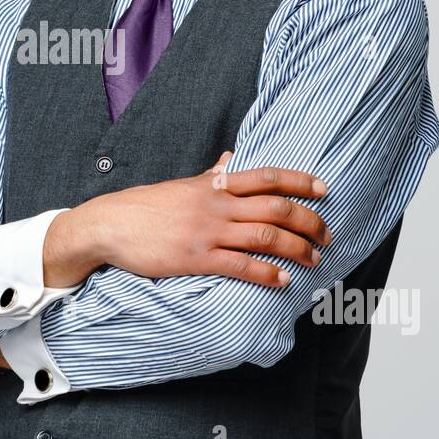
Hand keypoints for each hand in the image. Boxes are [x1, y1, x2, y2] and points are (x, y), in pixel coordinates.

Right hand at [55, 149, 330, 288]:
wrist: (110, 225)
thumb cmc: (147, 206)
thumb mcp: (183, 185)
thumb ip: (213, 174)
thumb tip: (232, 158)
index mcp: (215, 185)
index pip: (267, 176)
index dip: (300, 181)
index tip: (325, 189)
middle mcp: (217, 204)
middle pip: (276, 207)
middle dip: (308, 221)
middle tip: (327, 235)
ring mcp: (208, 231)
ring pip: (265, 236)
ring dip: (296, 248)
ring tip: (314, 259)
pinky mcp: (196, 257)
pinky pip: (241, 265)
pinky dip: (267, 273)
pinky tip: (282, 280)